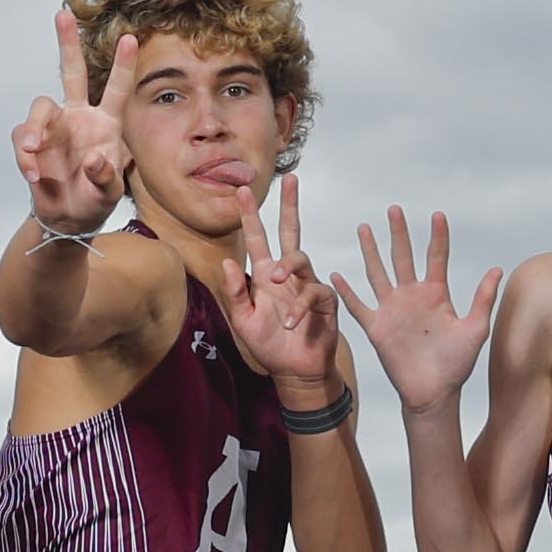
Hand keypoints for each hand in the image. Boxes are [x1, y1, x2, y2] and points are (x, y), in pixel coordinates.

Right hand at [11, 9, 133, 234]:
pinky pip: (23, 140)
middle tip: (63, 15)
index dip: (124, 66)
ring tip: (33, 152)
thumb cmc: (94, 201)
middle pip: (72, 73)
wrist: (67, 220)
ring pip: (40, 107)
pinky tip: (33, 175)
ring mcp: (53, 129)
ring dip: (34, 129)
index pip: (117, 90)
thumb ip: (106, 177)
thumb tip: (92, 157)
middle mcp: (79, 118)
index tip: (131, 38)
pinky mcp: (31, 144)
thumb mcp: (109, 194)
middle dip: (67, 44)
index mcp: (106, 124)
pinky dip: (25, 157)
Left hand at [213, 173, 339, 387]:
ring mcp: (306, 284)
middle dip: (290, 206)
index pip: (257, 238)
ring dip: (287, 266)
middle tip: (291, 180)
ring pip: (301, 258)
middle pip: (290, 232)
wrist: (294, 371)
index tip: (242, 190)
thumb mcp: (243, 321)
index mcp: (265, 275)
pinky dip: (299, 306)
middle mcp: (287, 274)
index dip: (250, 215)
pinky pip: (313, 292)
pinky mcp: (324, 300)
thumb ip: (235, 292)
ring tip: (275, 279)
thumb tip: (228, 261)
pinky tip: (289, 322)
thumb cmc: (269, 346)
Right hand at [330, 205, 503, 417]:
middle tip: (395, 209)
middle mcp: (412, 297)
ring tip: (365, 228)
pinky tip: (336, 275)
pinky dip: (346, 291)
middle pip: (403, 257)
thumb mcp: (475, 329)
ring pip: (378, 273)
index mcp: (436, 294)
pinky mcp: (377, 327)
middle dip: (399, 233)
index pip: (436, 257)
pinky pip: (358, 306)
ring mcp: (392, 310)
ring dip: (371, 251)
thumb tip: (497, 270)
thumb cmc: (456, 365)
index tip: (437, 214)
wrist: (433, 393)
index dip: (438, 236)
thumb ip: (482, 299)